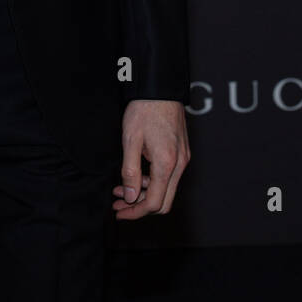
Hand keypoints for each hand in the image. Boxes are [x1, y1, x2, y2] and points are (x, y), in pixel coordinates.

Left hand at [112, 99, 189, 219]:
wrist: (160, 88)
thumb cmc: (144, 110)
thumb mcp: (130, 140)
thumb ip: (130, 171)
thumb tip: (129, 197)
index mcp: (167, 163)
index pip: (154, 203)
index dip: (135, 212)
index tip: (119, 212)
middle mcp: (180, 164)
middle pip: (164, 202)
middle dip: (139, 206)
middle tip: (118, 202)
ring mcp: (183, 158)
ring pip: (166, 190)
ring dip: (144, 194)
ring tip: (121, 188)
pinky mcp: (182, 152)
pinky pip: (169, 177)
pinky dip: (152, 182)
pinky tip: (136, 175)